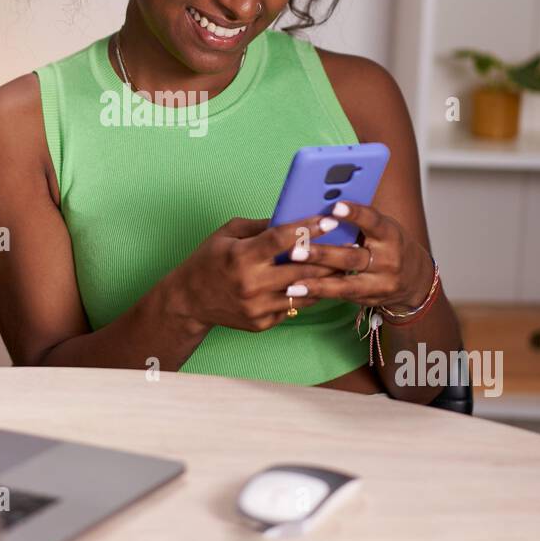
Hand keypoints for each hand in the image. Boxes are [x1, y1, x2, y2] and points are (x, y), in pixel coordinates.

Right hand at [164, 214, 343, 332]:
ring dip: (325, 279)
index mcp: (241, 256)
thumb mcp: (228, 234)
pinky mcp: (261, 323)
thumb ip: (260, 226)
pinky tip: (318, 286)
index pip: (282, 239)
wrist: (188, 301)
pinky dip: (305, 295)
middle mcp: (251, 284)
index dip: (309, 228)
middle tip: (351, 247)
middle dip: (329, 257)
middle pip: (301, 269)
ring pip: (303, 292)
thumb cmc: (208, 260)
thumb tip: (294, 217)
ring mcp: (257, 307)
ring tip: (343, 267)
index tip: (330, 220)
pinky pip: (292, 307)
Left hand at [280, 202, 432, 313]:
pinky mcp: (370, 299)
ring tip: (291, 282)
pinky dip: (318, 293)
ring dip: (316, 282)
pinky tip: (296, 291)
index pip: (373, 222)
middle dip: (322, 254)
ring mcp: (380, 283)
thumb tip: (321, 205)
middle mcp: (388, 260)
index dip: (355, 214)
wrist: (415, 280)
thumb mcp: (382, 229)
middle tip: (295, 250)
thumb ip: (359, 221)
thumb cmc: (389, 245)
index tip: (335, 207)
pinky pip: (341, 296)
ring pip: (345, 283)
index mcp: (390, 235)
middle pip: (352, 257)